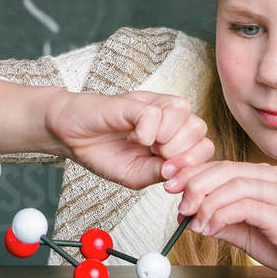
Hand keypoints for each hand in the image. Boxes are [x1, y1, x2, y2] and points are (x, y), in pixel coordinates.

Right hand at [45, 90, 214, 190]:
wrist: (70, 136)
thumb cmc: (103, 153)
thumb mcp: (136, 175)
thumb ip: (161, 174)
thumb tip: (178, 171)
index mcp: (175, 137)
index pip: (206, 147)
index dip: (191, 165)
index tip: (166, 176)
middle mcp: (170, 118)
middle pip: (200, 131)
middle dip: (179, 153)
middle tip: (153, 156)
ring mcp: (154, 105)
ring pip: (185, 117)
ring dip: (165, 139)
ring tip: (142, 143)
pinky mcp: (136, 100)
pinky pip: (156, 115)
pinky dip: (144, 132)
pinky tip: (130, 135)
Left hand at [164, 160, 276, 277]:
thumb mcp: (248, 231)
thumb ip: (223, 220)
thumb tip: (192, 217)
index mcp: (264, 176)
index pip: (221, 165)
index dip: (192, 172)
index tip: (169, 182)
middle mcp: (273, 177)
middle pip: (224, 169)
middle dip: (193, 183)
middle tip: (177, 202)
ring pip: (232, 183)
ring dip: (205, 201)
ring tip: (193, 219)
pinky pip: (244, 205)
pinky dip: (220, 215)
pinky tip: (210, 228)